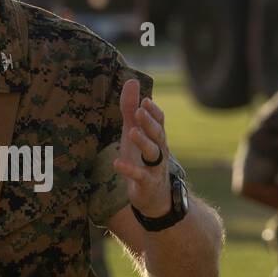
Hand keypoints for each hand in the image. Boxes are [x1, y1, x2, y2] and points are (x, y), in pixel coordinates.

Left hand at [112, 79, 170, 217]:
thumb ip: (131, 108)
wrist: (154, 196)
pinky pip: (140, 176)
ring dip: (143, 142)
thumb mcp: (134, 132)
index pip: (160, 121)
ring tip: (131, 132)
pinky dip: (129, 169)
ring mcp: (155, 167)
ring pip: (153, 153)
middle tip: (140, 111)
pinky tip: (117, 163)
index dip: (154, 111)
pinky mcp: (147, 183)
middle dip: (149, 123)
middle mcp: (159, 150)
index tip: (145, 100)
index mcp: (157, 137)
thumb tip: (131, 80)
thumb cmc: (142, 159)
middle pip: (158, 134)